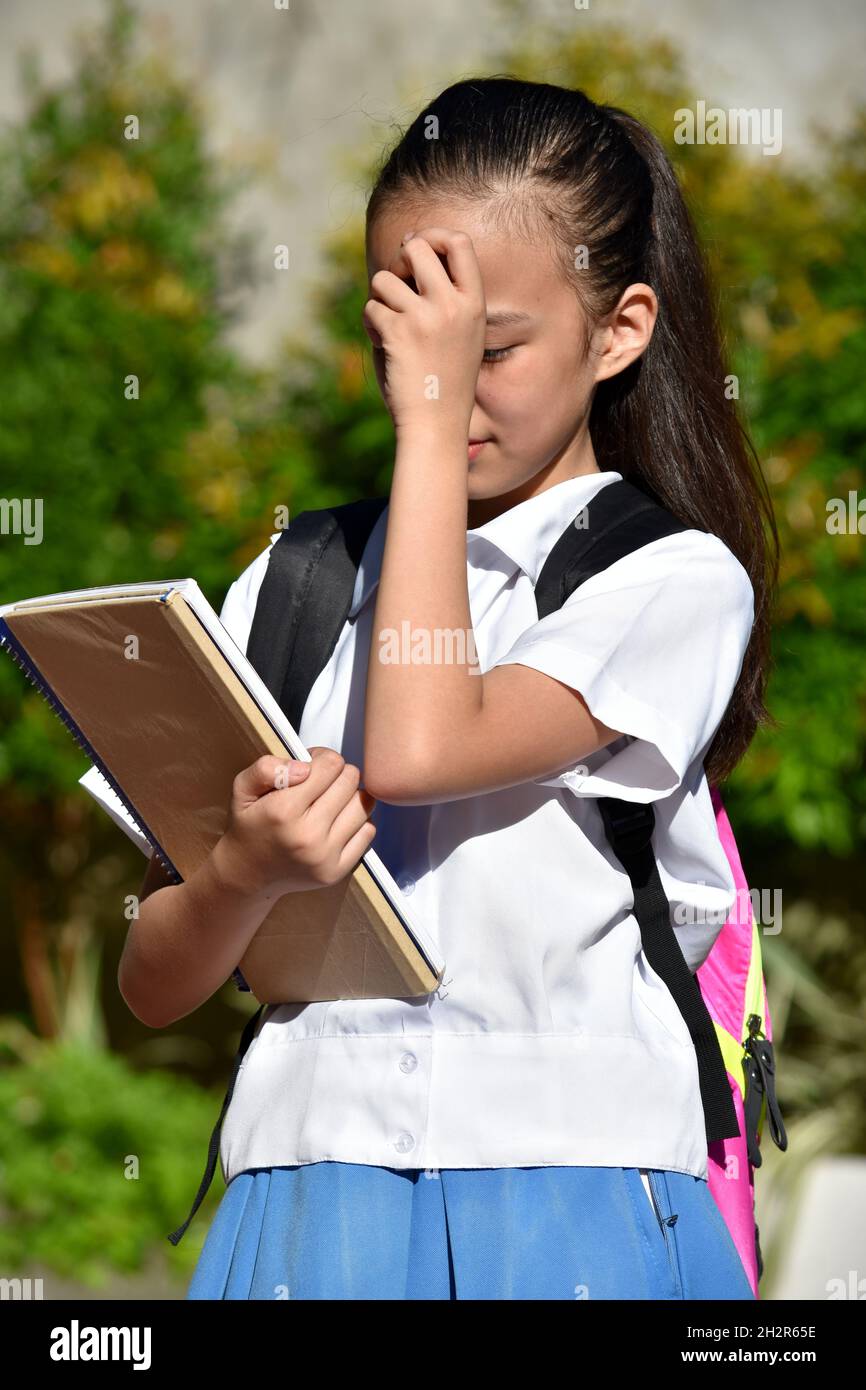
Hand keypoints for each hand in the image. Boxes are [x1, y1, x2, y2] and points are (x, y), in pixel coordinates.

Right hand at [211, 747, 376, 902]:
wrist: (247, 874)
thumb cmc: (249, 825)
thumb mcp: (242, 788)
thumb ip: (267, 768)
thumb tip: (304, 768)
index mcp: (283, 811)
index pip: (330, 764)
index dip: (322, 758)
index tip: (311, 766)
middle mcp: (307, 835)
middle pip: (350, 780)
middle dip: (337, 774)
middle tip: (321, 783)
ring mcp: (324, 856)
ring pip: (363, 804)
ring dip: (350, 796)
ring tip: (331, 801)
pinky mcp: (337, 871)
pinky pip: (368, 831)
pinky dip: (358, 821)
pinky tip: (338, 821)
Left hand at [363, 226, 485, 437]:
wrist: (437, 424)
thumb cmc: (446, 381)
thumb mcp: (463, 335)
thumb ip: (447, 295)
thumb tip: (410, 245)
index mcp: (474, 305)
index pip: (459, 242)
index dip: (433, 235)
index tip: (417, 249)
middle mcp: (452, 305)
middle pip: (416, 247)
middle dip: (398, 263)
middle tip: (396, 288)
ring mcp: (425, 318)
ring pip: (384, 279)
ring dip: (379, 301)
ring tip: (390, 327)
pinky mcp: (398, 332)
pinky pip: (371, 308)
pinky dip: (370, 325)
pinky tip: (384, 345)